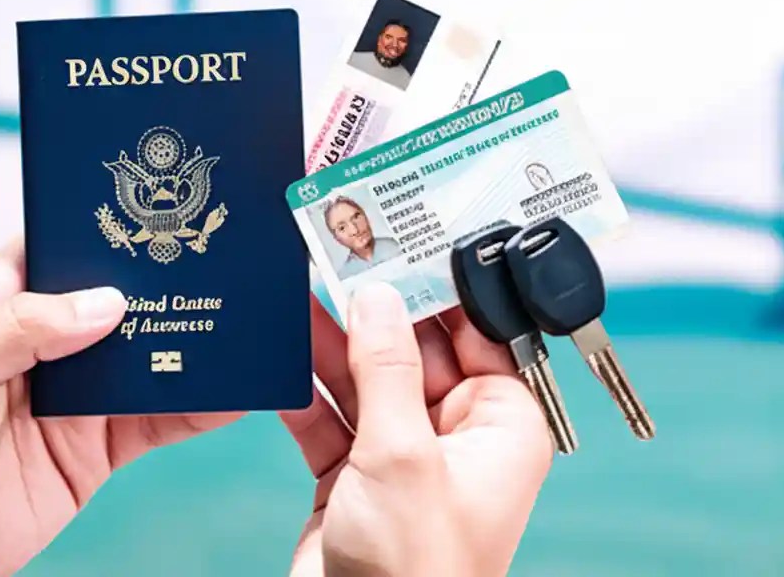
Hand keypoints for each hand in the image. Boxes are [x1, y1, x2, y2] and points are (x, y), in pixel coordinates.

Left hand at [0, 238, 241, 576]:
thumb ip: (16, 336)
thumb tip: (104, 303)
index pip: (52, 249)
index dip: (100, 228)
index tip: (154, 212)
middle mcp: (41, 345)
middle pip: (116, 298)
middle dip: (164, 282)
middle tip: (221, 263)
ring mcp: (76, 396)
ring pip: (147, 355)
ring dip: (190, 342)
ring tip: (240, 323)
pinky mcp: (101, 446)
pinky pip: (160, 417)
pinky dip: (199, 405)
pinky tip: (232, 393)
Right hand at [282, 283, 554, 576]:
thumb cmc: (415, 573)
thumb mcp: (402, 455)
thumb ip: (386, 370)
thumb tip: (379, 298)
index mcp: (500, 426)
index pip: (474, 334)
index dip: (438, 286)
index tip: (402, 239)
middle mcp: (456, 437)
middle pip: (414, 350)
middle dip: (375, 308)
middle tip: (338, 255)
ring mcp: (404, 458)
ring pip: (366, 380)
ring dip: (333, 342)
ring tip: (300, 288)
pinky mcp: (355, 479)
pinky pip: (332, 416)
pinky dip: (306, 389)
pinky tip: (283, 352)